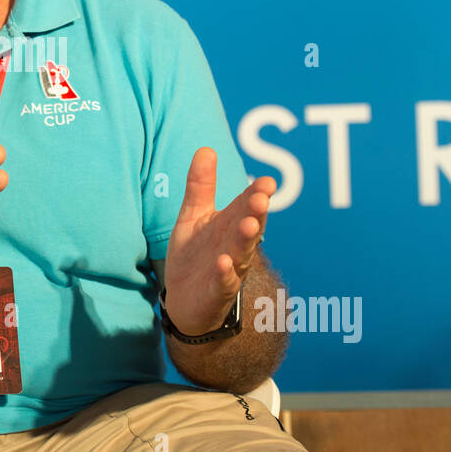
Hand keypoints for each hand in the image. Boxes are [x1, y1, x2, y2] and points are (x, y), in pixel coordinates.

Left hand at [162, 147, 274, 336]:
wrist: (183, 302)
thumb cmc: (194, 256)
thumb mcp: (194, 216)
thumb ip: (201, 186)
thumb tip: (206, 149)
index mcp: (230, 225)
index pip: (246, 206)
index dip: (256, 194)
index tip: (267, 182)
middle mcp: (234, 246)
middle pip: (247, 226)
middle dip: (255, 213)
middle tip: (261, 198)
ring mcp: (228, 270)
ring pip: (241, 253)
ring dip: (246, 239)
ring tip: (250, 225)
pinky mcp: (215, 292)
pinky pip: (222, 283)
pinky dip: (225, 274)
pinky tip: (224, 263)